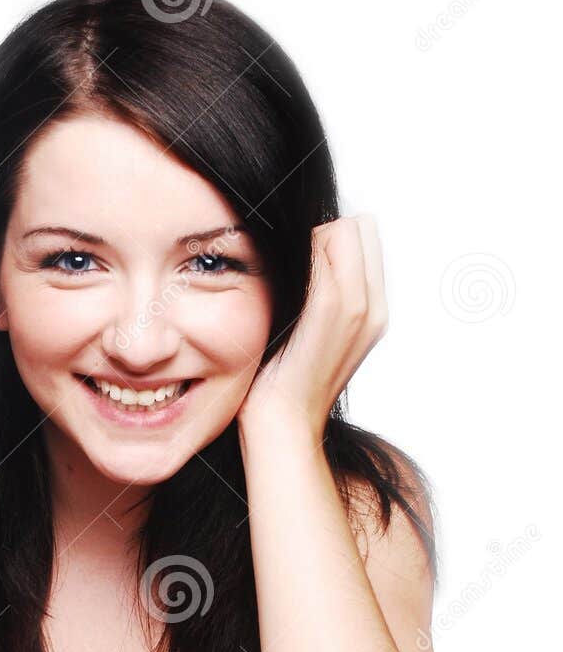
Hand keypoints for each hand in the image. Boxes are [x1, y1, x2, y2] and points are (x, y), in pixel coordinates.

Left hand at [237, 215, 387, 438]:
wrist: (282, 425)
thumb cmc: (283, 382)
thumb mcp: (313, 335)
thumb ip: (323, 295)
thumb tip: (308, 255)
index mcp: (374, 312)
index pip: (365, 235)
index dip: (331, 240)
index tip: (302, 270)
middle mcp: (375, 307)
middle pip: (359, 226)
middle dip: (324, 235)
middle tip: (293, 276)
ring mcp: (358, 305)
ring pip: (342, 229)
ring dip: (309, 244)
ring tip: (285, 286)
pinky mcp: (331, 306)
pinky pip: (326, 246)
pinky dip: (300, 253)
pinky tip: (277, 283)